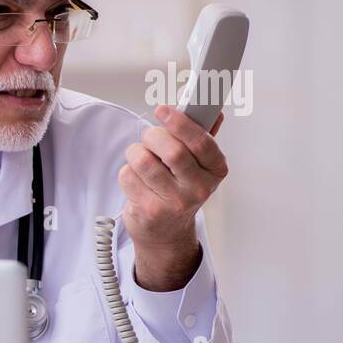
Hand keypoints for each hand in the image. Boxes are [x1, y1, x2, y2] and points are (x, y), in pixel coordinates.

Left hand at [118, 106, 227, 291]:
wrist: (167, 232)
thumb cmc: (181, 190)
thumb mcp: (198, 165)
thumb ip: (202, 136)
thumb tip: (214, 111)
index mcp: (215, 170)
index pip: (202, 142)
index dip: (181, 122)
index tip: (163, 110)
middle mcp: (199, 188)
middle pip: (172, 150)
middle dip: (153, 136)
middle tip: (150, 137)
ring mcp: (174, 202)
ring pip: (144, 161)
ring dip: (136, 153)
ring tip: (142, 159)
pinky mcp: (149, 210)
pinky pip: (128, 176)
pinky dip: (127, 172)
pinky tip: (137, 180)